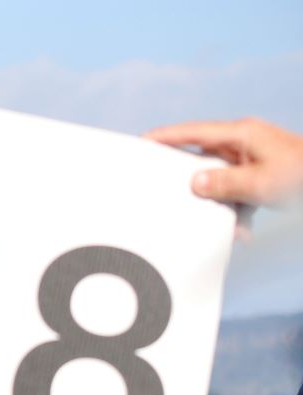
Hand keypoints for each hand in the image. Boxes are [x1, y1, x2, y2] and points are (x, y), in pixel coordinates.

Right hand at [148, 118, 302, 218]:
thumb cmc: (301, 176)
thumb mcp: (259, 184)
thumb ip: (223, 183)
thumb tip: (194, 182)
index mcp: (242, 135)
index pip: (193, 133)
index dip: (165, 137)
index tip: (141, 141)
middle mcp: (244, 143)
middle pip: (202, 160)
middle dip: (192, 184)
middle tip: (167, 191)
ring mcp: (252, 158)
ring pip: (219, 182)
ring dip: (220, 205)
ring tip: (230, 224)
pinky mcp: (260, 174)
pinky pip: (236, 192)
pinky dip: (237, 211)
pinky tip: (245, 228)